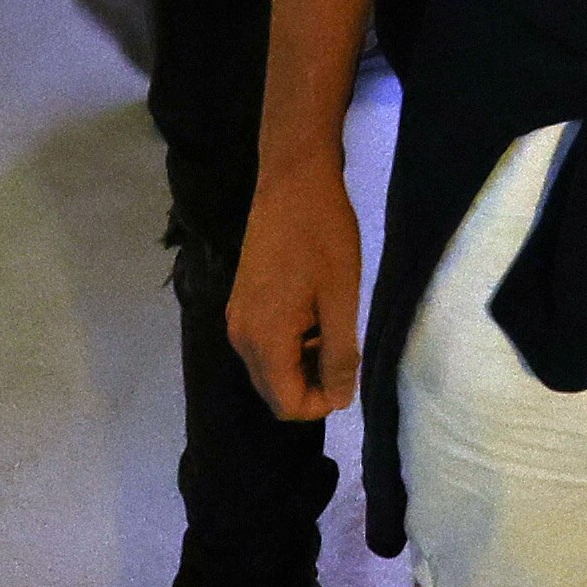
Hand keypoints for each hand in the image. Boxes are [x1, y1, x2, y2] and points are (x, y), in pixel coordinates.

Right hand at [226, 165, 364, 420]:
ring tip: (335, 329)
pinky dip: (292, 345)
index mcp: (263, 340)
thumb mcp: (341, 299)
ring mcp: (236, 318)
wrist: (293, 181)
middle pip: (274, 391)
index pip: (287, 404)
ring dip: (303, 365)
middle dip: (312, 386)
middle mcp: (240, 336)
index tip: (351, 376)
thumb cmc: (323, 236)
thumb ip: (339, 355)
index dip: (322, 403)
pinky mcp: (241, 301)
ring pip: (269, 368)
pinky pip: (264, 344)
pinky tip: (317, 315)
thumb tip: (339, 399)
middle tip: (346, 354)